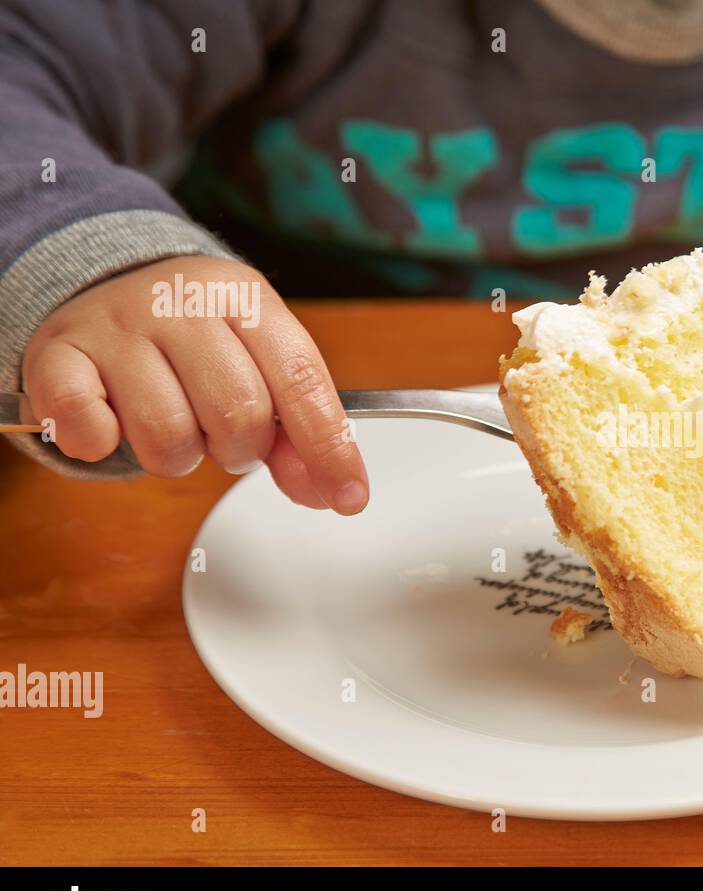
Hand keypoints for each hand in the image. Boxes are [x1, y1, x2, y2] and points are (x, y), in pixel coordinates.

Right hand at [21, 255, 368, 513]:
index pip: (302, 380)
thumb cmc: (197, 342)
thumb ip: (297, 431)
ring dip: (177, 456)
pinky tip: (112, 421)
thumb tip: (328, 491)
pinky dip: (104, 444)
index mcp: (247, 299)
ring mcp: (118, 324)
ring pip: (168, 433)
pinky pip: (92, 430)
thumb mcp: (259, 365)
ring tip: (171, 425)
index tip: (349, 497)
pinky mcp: (58, 354)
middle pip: (240, 413)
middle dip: (240, 449)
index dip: (329, 447)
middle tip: (222, 436)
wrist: (106, 286)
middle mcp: (183, 302)